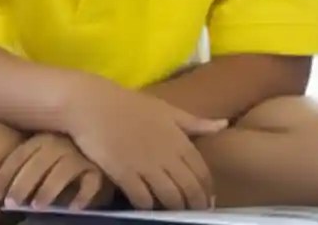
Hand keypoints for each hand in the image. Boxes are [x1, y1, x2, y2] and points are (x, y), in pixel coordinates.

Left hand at [0, 132, 113, 210]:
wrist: (108, 141)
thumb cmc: (69, 152)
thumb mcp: (45, 153)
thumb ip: (29, 164)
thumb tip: (2, 192)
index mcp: (43, 137)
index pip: (19, 155)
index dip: (4, 175)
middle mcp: (61, 141)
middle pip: (37, 163)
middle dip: (21, 185)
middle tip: (11, 205)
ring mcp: (82, 152)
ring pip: (62, 171)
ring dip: (48, 190)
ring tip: (37, 207)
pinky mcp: (102, 165)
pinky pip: (92, 182)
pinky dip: (82, 196)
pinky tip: (73, 208)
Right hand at [64, 76, 226, 210]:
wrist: (93, 104)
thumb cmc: (131, 105)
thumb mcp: (168, 110)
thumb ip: (195, 122)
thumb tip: (224, 125)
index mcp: (179, 139)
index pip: (202, 171)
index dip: (207, 189)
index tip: (208, 199)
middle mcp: (166, 155)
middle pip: (189, 188)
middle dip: (196, 203)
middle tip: (196, 211)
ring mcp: (145, 166)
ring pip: (169, 197)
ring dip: (175, 207)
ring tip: (176, 212)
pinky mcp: (124, 175)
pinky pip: (142, 199)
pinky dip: (148, 206)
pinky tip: (148, 206)